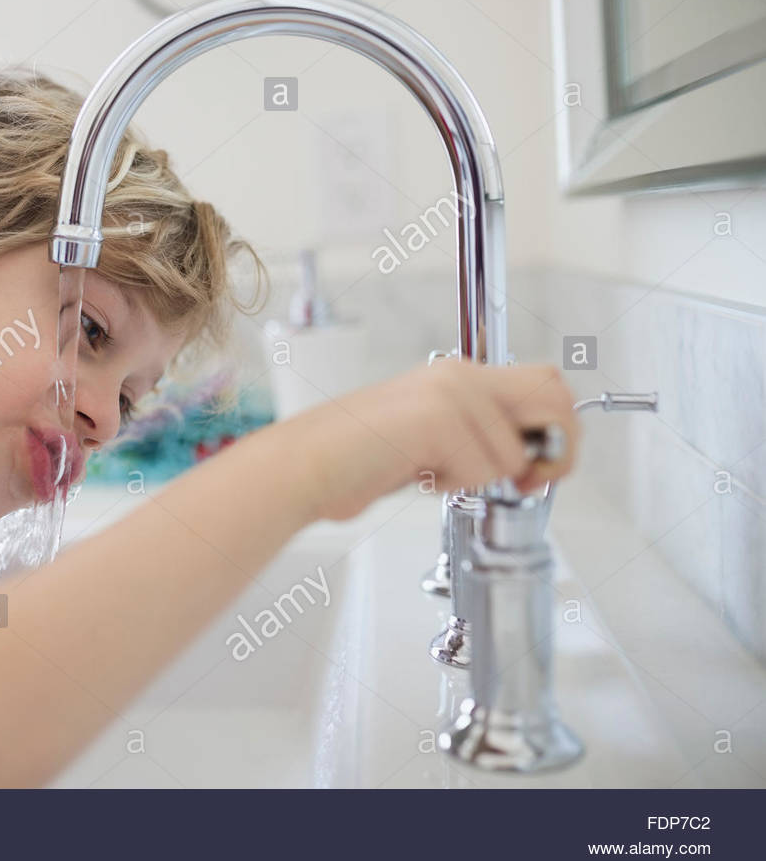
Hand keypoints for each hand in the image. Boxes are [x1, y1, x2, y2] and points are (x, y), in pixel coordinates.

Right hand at [288, 359, 579, 521]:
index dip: (558, 430)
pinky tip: (418, 476)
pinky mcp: (436, 418)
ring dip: (482, 480)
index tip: (537, 470)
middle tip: (528, 483)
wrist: (303, 467)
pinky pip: (485, 469)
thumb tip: (532, 460)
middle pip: (555, 396)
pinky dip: (456, 486)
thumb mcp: (431, 442)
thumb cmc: (354, 462)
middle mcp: (458, 375)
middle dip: (556, 450)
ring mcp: (449, 392)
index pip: (545, 384)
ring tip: (432, 474)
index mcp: (457, 376)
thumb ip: (478, 438)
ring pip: (516, 452)